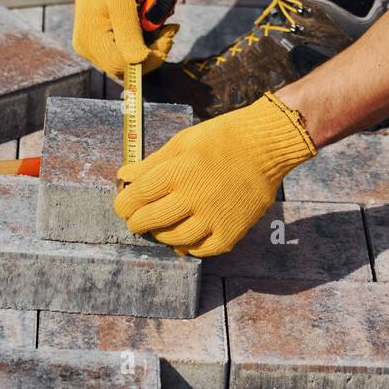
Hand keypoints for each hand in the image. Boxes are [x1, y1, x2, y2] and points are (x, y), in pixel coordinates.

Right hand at [72, 0, 177, 79]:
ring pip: (129, 59)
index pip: (126, 66)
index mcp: (91, 41)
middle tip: (169, 30)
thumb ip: (131, 37)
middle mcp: (89, 48)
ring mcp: (93, 46)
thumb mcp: (125, 6)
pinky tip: (150, 23)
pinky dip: (143, 39)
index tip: (169, 35)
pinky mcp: (101, 40)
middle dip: (154, 51)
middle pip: (128, 66)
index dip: (153, 57)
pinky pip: (126, 49)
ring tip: (163, 23)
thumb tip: (139, 63)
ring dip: (151, 45)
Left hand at [114, 93, 316, 256]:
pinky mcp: (231, 232)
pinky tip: (185, 239)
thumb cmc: (221, 138)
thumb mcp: (183, 142)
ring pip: (174, 239)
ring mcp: (213, 218)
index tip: (123, 205)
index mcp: (179, 172)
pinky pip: (202, 250)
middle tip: (136, 221)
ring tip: (161, 228)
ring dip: (160, 235)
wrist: (266, 146)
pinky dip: (188, 247)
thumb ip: (153, 163)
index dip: (124, 204)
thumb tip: (124, 176)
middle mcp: (194, 198)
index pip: (137, 196)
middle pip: (150, 220)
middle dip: (137, 222)